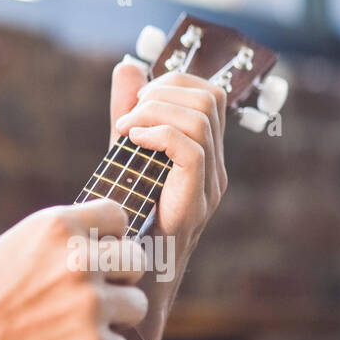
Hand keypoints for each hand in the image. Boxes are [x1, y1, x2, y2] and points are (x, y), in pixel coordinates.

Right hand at [0, 199, 149, 339]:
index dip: (109, 239)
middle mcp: (80, 259)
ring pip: (135, 307)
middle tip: (84, 299)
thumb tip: (96, 249)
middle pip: (136, 261)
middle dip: (117, 280)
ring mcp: (91, 304)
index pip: (117, 216)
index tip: (96, 256)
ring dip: (110, 320)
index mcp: (55, 226)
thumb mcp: (10, 248)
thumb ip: (55, 245)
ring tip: (69, 330)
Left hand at [107, 58, 228, 254]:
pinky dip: (156, 134)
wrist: (132, 273)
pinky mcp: (196, 202)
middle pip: (209, 98)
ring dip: (154, 111)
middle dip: (164, 91)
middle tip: (130, 112)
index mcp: (205, 152)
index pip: (209, 94)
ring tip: (124, 128)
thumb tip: (129, 66)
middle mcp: (215, 167)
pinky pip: (190, 150)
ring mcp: (210, 185)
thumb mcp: (126, 154)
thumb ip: (130, 113)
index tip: (138, 98)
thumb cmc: (128, 215)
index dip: (174, 82)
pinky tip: (131, 141)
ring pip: (201, 119)